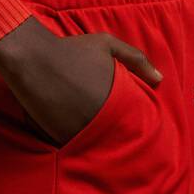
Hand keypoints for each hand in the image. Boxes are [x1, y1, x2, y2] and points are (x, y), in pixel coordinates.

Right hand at [0, 16, 162, 146]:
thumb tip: (160, 79)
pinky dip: (81, 145)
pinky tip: (80, 138)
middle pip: (120, 136)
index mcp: (117, 97)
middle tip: (119, 134)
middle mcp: (102, 117)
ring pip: (100, 145)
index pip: (137, 120)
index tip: (136, 124)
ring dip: (102, 143)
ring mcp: (82, 130)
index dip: (138, 124)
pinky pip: (78, 148)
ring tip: (100, 137)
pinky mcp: (62, 138)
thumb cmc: (71, 50)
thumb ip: (136, 59)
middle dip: (121, 135)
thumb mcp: (106, 45)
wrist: (33, 59)